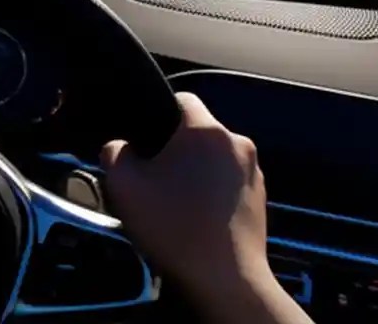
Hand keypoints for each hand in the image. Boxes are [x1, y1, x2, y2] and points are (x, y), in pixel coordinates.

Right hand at [100, 92, 283, 315]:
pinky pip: (230, 183)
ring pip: (215, 159)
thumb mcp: (123, 186)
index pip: (181, 98)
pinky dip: (215, 193)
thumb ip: (115, 152)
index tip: (145, 140)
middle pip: (198, 133)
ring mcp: (254, 171)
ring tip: (177, 203)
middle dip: (177, 149)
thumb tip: (120, 146)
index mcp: (204, 130)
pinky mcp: (262, 197)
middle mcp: (236, 142)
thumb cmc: (174, 228)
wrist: (224, 278)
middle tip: (154, 178)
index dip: (158, 113)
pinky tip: (198, 219)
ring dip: (197, 172)